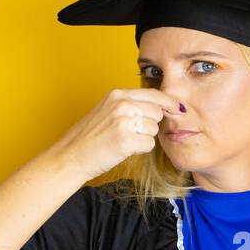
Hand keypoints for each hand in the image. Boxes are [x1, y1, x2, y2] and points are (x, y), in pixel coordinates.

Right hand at [56, 87, 186, 180]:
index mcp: (117, 94)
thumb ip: (128, 105)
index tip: (178, 107)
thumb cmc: (89, 137)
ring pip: (154, 129)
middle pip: (157, 113)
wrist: (72, 155)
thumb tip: (157, 107)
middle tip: (132, 133)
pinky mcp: (126, 140)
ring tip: (123, 140)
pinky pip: (149, 144)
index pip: (153, 94)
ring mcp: (124, 121)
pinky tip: (124, 149)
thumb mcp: (106, 110)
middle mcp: (122, 104)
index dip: (168, 102)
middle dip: (150, 125)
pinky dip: (139, 149)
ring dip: (144, 138)